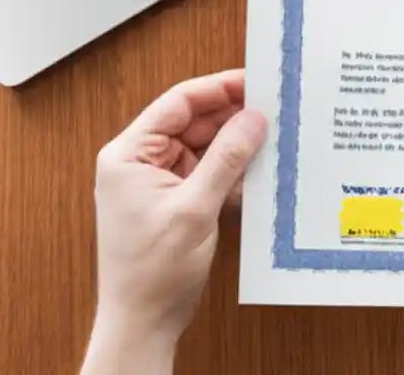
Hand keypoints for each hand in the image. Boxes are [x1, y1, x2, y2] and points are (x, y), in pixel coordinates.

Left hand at [82, 71, 266, 374]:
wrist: (142, 322)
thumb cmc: (151, 272)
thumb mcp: (195, 209)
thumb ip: (226, 158)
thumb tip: (253, 119)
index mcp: (128, 154)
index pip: (177, 104)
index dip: (218, 89)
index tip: (254, 81)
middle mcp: (140, 163)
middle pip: (193, 123)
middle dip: (233, 118)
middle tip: (274, 109)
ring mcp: (158, 183)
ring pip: (206, 148)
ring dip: (237, 147)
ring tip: (273, 139)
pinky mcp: (176, 202)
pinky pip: (209, 174)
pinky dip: (233, 172)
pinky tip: (259, 172)